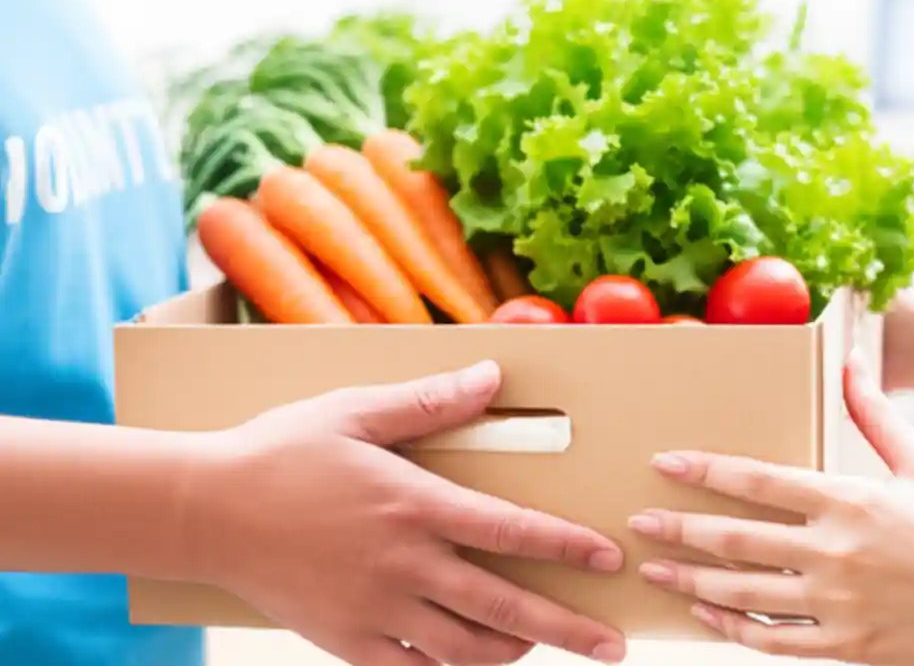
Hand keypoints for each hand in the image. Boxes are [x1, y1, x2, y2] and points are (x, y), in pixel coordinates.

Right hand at [186, 361, 626, 665]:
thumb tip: (495, 375)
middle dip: (567, 628)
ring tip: (540, 644)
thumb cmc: (281, 452)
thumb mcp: (355, 412)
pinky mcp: (345, 642)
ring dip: (513, 651)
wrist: (203, 511)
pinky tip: (469, 665)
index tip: (608, 560)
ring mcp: (375, 610)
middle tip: (613, 645)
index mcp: (413, 504)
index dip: (566, 546)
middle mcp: (403, 564)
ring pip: (464, 651)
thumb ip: (430, 402)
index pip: (510, 530)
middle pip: (503, 606)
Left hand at [628, 352, 913, 665]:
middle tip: (637, 521)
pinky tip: (709, 616)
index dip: (706, 471)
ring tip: (654, 571)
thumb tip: (851, 363)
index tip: (666, 464)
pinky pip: (774, 641)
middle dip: (680, 528)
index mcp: (853, 501)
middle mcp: (836, 553)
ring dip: (692, 581)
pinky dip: (735, 629)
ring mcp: (839, 605)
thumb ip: (877, 417)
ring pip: (745, 593)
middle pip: (737, 538)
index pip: (760, 480)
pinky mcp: (848, 648)